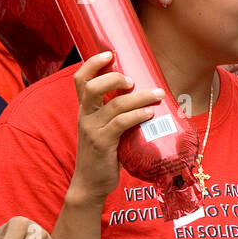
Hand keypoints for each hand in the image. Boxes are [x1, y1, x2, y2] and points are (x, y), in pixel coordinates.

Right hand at [69, 51, 165, 201]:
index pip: (80, 80)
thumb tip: (148, 99)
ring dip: (139, 97)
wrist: (91, 184)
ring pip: (115, 105)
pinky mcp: (103, 144)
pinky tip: (151, 113)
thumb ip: (118, 115)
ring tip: (157, 94)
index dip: (91, 64)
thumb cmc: (104, 154)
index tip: (108, 53)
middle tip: (132, 80)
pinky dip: (138, 115)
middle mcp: (85, 116)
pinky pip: (121, 124)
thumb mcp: (106, 129)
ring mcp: (92, 130)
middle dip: (114, 77)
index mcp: (85, 110)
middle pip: (92, 87)